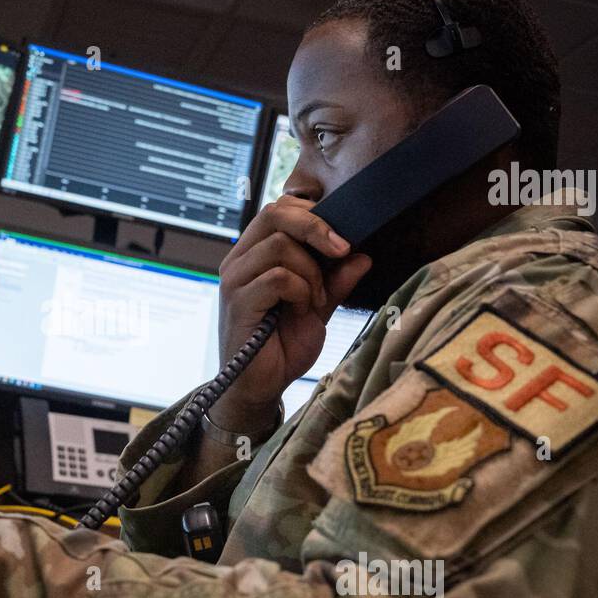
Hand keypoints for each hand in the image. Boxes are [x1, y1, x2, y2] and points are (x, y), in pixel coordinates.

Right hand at [213, 194, 370, 431]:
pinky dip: (300, 291)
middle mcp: (239, 260)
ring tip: (316, 299)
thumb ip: (336, 281)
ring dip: (311, 271)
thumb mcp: (318, 308)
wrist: (261, 387)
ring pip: (280, 245)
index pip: (280, 209)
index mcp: (255, 254)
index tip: (342, 238)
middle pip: (276, 213)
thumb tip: (362, 255)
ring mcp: (235, 279)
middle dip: (316, 226)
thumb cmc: (282, 346)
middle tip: (342, 249)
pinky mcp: (237, 301)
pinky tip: (304, 310)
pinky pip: (277, 277)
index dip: (314, 214)